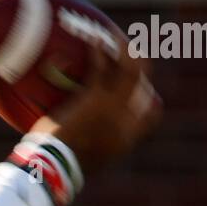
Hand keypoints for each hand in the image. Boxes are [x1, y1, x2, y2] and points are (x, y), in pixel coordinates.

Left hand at [35, 39, 161, 175]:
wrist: (55, 169)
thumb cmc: (61, 166)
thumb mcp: (83, 159)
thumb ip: (92, 143)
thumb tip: (79, 135)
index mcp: (125, 141)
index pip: (152, 115)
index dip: (149, 99)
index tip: (141, 88)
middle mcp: (126, 122)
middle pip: (143, 82)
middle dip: (136, 62)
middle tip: (124, 50)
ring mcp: (114, 108)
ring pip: (131, 68)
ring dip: (123, 49)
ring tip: (112, 36)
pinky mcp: (96, 98)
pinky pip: (102, 67)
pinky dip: (99, 51)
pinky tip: (94, 40)